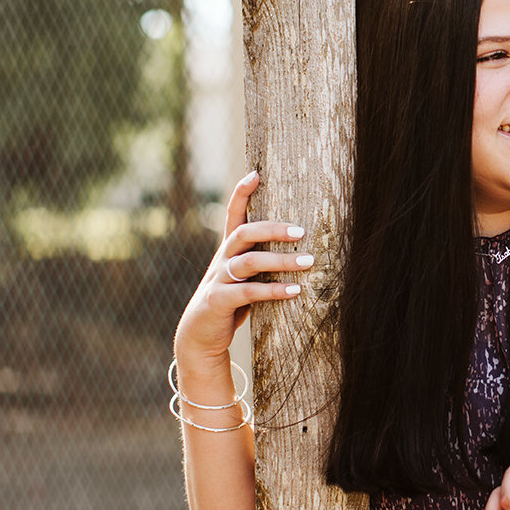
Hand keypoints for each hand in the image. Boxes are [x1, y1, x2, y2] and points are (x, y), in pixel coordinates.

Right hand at [173, 171, 314, 376]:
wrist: (200, 336)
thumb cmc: (231, 302)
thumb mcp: (244, 277)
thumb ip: (262, 261)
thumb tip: (301, 245)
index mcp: (228, 249)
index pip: (233, 214)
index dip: (241, 193)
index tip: (255, 173)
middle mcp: (222, 259)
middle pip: (244, 232)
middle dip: (273, 228)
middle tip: (301, 231)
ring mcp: (218, 279)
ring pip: (249, 261)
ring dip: (281, 260)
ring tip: (308, 261)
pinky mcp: (218, 301)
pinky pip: (248, 292)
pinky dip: (273, 290)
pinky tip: (295, 290)